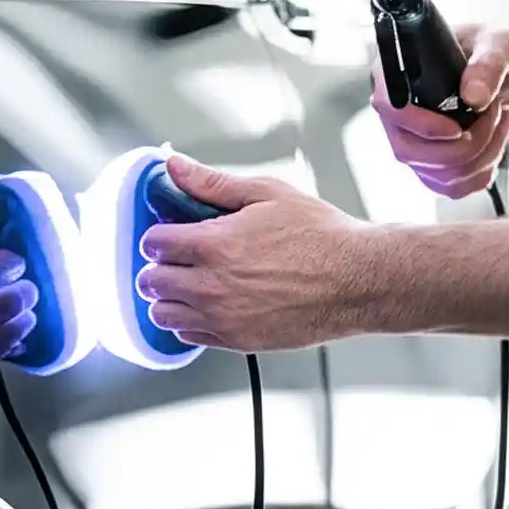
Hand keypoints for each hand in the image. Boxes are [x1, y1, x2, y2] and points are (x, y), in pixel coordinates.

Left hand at [136, 156, 379, 352]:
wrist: (357, 280)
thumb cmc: (320, 236)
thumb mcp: (266, 194)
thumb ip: (211, 183)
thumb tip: (175, 167)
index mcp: (213, 244)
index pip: (153, 243)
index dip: (160, 235)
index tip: (172, 234)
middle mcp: (211, 285)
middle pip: (150, 281)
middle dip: (161, 266)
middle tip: (180, 259)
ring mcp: (221, 318)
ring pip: (162, 314)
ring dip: (169, 297)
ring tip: (191, 284)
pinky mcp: (235, 342)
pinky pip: (188, 336)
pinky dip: (189, 321)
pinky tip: (210, 305)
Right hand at [371, 24, 508, 198]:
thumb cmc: (500, 48)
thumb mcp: (501, 45)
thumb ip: (489, 65)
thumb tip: (473, 97)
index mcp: (400, 71)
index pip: (388, 106)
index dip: (420, 124)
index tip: (456, 128)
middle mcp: (398, 110)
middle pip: (408, 150)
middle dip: (462, 146)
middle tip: (494, 115)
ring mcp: (412, 140)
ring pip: (434, 173)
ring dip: (480, 155)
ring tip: (499, 120)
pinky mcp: (431, 163)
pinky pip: (449, 186)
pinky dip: (481, 171)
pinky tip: (494, 143)